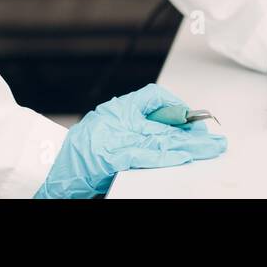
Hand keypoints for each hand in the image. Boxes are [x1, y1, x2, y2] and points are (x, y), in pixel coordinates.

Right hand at [35, 84, 226, 197]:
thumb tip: (169, 121)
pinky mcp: (114, 155)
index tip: (195, 120)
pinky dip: (166, 156)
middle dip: (193, 133)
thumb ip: (136, 118)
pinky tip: (183, 156)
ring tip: (210, 148)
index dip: (177, 109)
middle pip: (165, 125)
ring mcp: (117, 138)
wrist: (49, 166)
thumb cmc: (77, 151)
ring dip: (189, 146)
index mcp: (118, 112)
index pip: (152, 100)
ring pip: (161, 139)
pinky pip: (145, 155)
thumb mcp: (108, 122)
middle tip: (217, 139)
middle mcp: (120, 121)